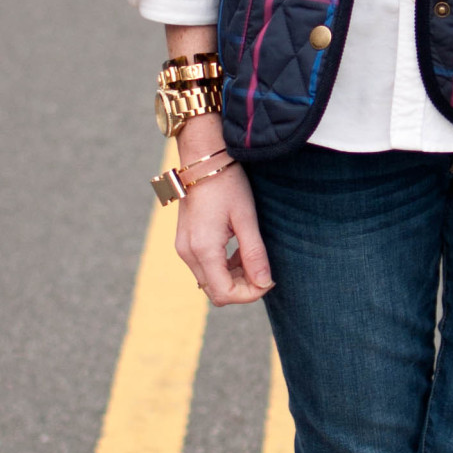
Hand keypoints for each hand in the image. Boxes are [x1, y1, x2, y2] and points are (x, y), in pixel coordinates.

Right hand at [174, 120, 273, 307]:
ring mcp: (183, 247)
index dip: (250, 294)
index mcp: (203, 248)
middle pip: (216, 291)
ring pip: (210, 281)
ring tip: (252, 256)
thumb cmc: (227, 184)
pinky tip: (238, 250)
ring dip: (233, 277)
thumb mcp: (246, 219)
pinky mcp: (185, 241)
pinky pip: (204, 267)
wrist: (203, 159)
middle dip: (242, 287)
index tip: (269, 280)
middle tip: (263, 270)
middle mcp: (188, 252)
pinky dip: (223, 266)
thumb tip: (265, 283)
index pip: (225, 293)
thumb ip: (254, 254)